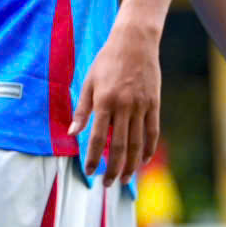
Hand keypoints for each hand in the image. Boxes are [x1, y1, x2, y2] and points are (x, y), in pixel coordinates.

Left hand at [71, 18, 159, 186]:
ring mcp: (141, 106)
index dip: (92, 158)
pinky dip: (148, 149)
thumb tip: (71, 134)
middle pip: (119, 146)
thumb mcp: (89, 81)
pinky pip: (152, 132)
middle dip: (113, 168)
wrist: (135, 42)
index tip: (89, 172)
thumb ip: (82, 109)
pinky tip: (143, 161)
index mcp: (104, 101)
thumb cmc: (107, 60)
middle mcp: (124, 106)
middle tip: (108, 184)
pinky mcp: (154, 105)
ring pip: (137, 144)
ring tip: (125, 179)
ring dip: (131, 165)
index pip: (96, 138)